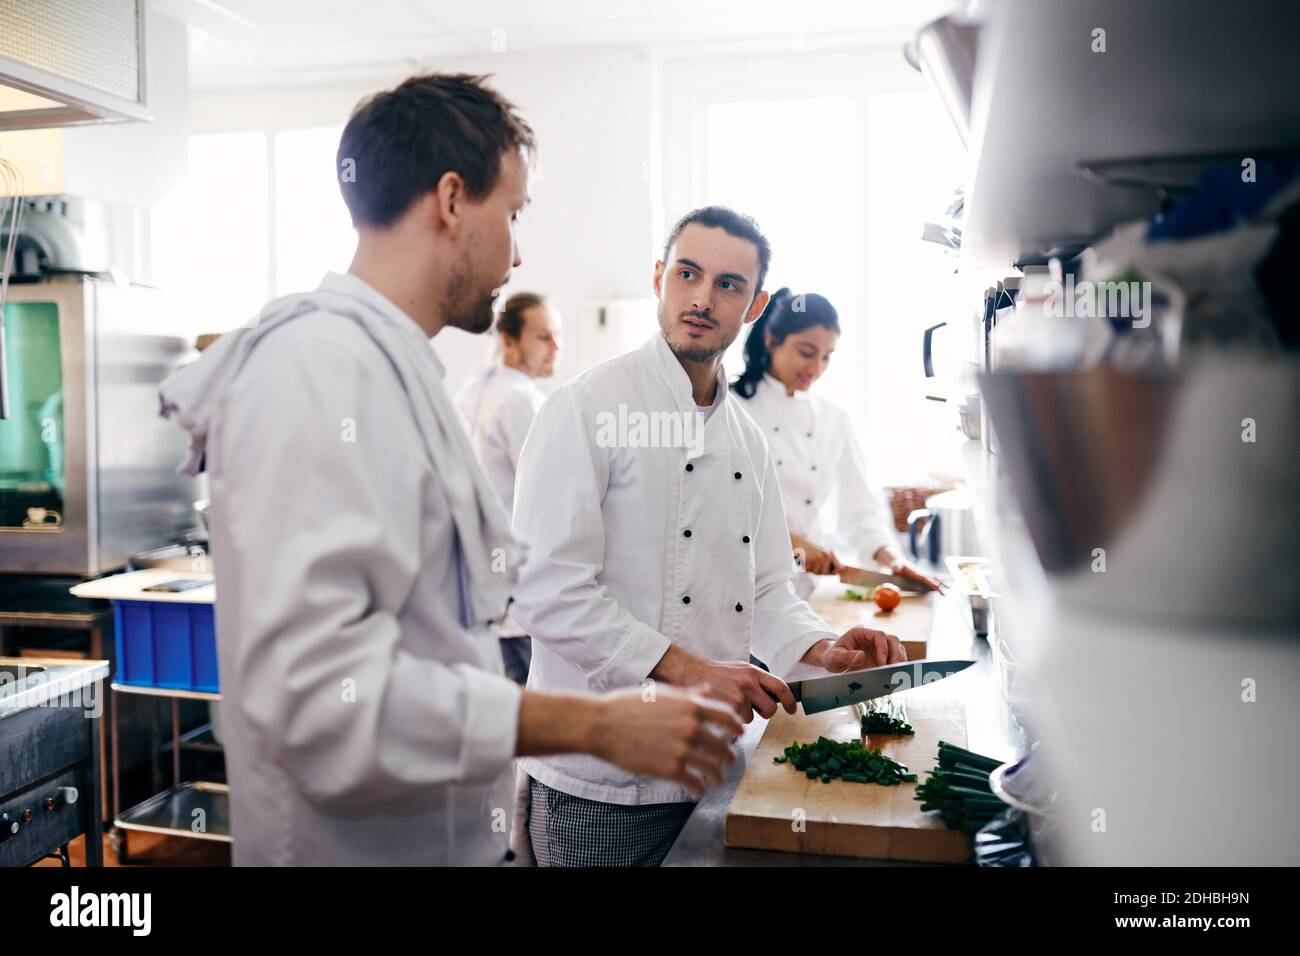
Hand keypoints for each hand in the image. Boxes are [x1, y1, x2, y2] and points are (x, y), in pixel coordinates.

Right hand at [590, 685, 742, 795]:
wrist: (602, 724)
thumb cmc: (627, 705)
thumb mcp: (661, 693)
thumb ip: (688, 694)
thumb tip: (706, 690)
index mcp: (690, 706)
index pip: (727, 717)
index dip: (736, 726)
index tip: (739, 733)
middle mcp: (690, 727)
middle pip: (723, 745)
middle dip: (729, 755)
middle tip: (730, 760)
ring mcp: (681, 749)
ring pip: (713, 767)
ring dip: (718, 775)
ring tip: (717, 779)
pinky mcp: (669, 770)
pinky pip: (695, 782)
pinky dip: (699, 788)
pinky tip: (698, 789)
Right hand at [652, 645, 796, 722]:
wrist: (687, 671)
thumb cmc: (711, 673)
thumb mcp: (737, 669)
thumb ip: (754, 680)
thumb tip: (771, 695)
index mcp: (753, 671)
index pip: (781, 686)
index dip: (789, 700)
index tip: (791, 709)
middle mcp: (749, 682)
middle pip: (770, 708)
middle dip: (763, 712)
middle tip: (751, 708)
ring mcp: (739, 695)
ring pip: (753, 718)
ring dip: (743, 716)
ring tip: (728, 704)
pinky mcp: (729, 707)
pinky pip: (738, 723)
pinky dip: (731, 721)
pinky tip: (721, 709)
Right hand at [792, 533, 842, 575]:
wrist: (796, 541)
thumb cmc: (808, 549)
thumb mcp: (821, 554)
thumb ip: (830, 562)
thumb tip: (840, 570)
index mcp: (830, 553)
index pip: (839, 567)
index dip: (836, 572)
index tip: (833, 572)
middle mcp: (826, 555)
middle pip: (825, 573)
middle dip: (818, 571)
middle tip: (813, 563)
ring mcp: (818, 558)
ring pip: (816, 573)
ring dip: (810, 569)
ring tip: (807, 560)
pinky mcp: (810, 561)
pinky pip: (808, 571)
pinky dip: (804, 568)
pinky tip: (803, 560)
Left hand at [801, 626, 906, 672]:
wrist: (834, 661)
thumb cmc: (833, 657)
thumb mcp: (834, 657)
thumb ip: (846, 656)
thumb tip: (861, 656)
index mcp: (861, 632)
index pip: (878, 635)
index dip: (883, 648)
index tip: (882, 663)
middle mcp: (873, 637)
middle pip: (892, 639)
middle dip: (896, 654)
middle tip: (895, 669)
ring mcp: (879, 646)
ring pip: (897, 647)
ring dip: (900, 660)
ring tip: (897, 674)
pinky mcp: (883, 656)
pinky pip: (896, 658)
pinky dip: (898, 665)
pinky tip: (896, 676)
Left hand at [890, 560, 943, 592]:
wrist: (897, 561)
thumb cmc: (895, 565)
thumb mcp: (894, 566)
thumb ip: (896, 567)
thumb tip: (898, 568)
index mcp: (915, 572)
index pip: (924, 578)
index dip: (931, 582)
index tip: (937, 586)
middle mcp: (920, 572)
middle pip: (931, 579)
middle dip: (939, 584)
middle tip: (947, 590)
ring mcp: (922, 574)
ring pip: (933, 579)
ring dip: (940, 583)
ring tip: (949, 588)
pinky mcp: (921, 576)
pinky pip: (930, 580)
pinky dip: (937, 581)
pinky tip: (943, 585)